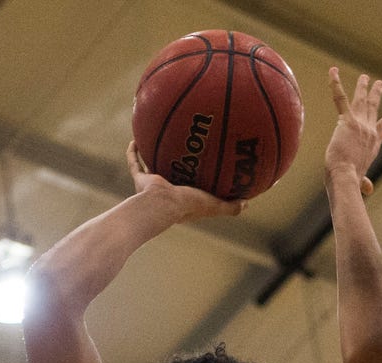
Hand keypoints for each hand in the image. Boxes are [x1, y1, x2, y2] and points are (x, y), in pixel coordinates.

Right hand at [126, 141, 243, 221]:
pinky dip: (134, 151)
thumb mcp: (214, 205)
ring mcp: (152, 186)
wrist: (161, 205)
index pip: (193, 192)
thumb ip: (230, 206)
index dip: (198, 184)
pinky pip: (135, 162)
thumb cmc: (188, 206)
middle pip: (173, 177)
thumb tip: (247, 202)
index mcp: (185, 200)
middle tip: (182, 150)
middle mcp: (168, 192)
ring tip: (158, 139)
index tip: (206, 170)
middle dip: (176, 167)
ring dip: (153, 156)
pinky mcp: (140, 179)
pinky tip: (137, 136)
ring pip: (152, 168)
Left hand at [325, 68, 381, 194]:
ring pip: (362, 100)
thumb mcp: (360, 180)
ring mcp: (360, 124)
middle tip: (379, 82)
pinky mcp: (347, 121)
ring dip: (363, 86)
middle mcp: (370, 131)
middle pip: (374, 108)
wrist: (346, 178)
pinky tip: (333, 71)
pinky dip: (336, 84)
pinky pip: (340, 98)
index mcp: (373, 144)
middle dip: (376, 94)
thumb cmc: (350, 182)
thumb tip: (367, 190)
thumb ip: (364, 183)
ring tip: (364, 77)